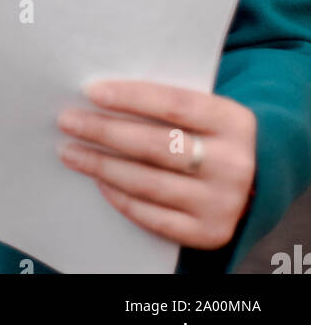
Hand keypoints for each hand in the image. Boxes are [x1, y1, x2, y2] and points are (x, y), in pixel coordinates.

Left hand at [56, 80, 256, 250]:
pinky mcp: (208, 233)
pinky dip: (121, 198)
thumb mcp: (207, 112)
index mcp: (233, 121)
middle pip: (156, 145)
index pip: (174, 104)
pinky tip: (99, 180)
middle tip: (68, 120)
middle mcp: (233, 164)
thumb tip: (101, 95)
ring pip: (149, 182)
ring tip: (70, 151)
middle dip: (104, 131)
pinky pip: (154, 217)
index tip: (91, 91)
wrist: (257, 183)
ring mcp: (222, 202)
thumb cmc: (211, 136)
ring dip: (102, 165)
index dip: (130, 97)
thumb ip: (167, 104)